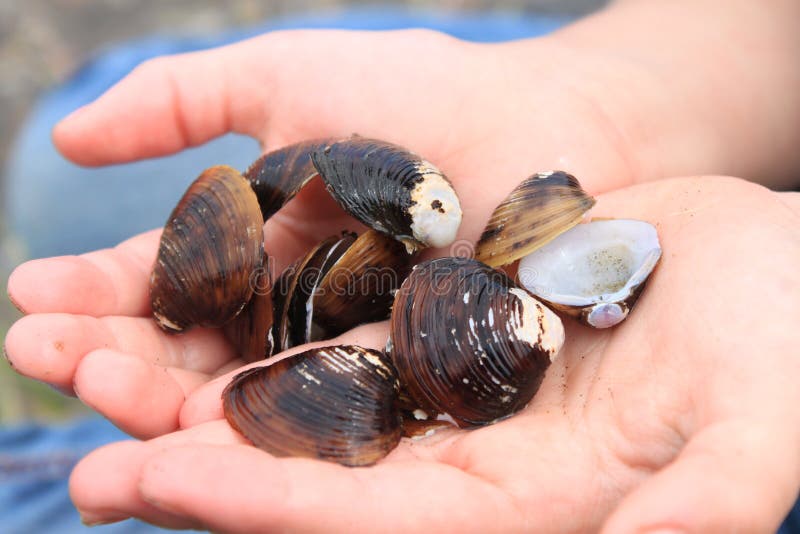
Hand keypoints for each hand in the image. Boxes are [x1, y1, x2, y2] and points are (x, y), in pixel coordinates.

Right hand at [5, 27, 655, 438]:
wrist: (560, 128)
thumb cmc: (428, 94)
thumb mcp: (287, 77)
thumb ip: (180, 102)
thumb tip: (67, 139)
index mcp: (263, 249)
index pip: (163, 285)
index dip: (97, 295)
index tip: (30, 299)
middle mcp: (296, 315)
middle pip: (191, 355)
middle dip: (113, 360)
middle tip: (42, 359)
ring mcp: (349, 360)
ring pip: (244, 401)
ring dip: (165, 412)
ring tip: (96, 408)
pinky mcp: (407, 397)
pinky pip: (324, 422)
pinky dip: (262, 435)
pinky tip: (201, 443)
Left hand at [66, 177, 799, 531]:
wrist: (778, 273)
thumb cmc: (785, 349)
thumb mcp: (757, 431)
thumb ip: (696, 510)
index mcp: (528, 502)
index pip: (371, 523)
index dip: (264, 507)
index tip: (154, 481)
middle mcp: (477, 455)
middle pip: (318, 469)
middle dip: (204, 462)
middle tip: (85, 451)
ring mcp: (461, 385)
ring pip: (317, 396)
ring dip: (218, 389)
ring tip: (110, 369)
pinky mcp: (458, 318)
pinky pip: (349, 324)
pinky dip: (277, 321)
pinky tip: (207, 302)